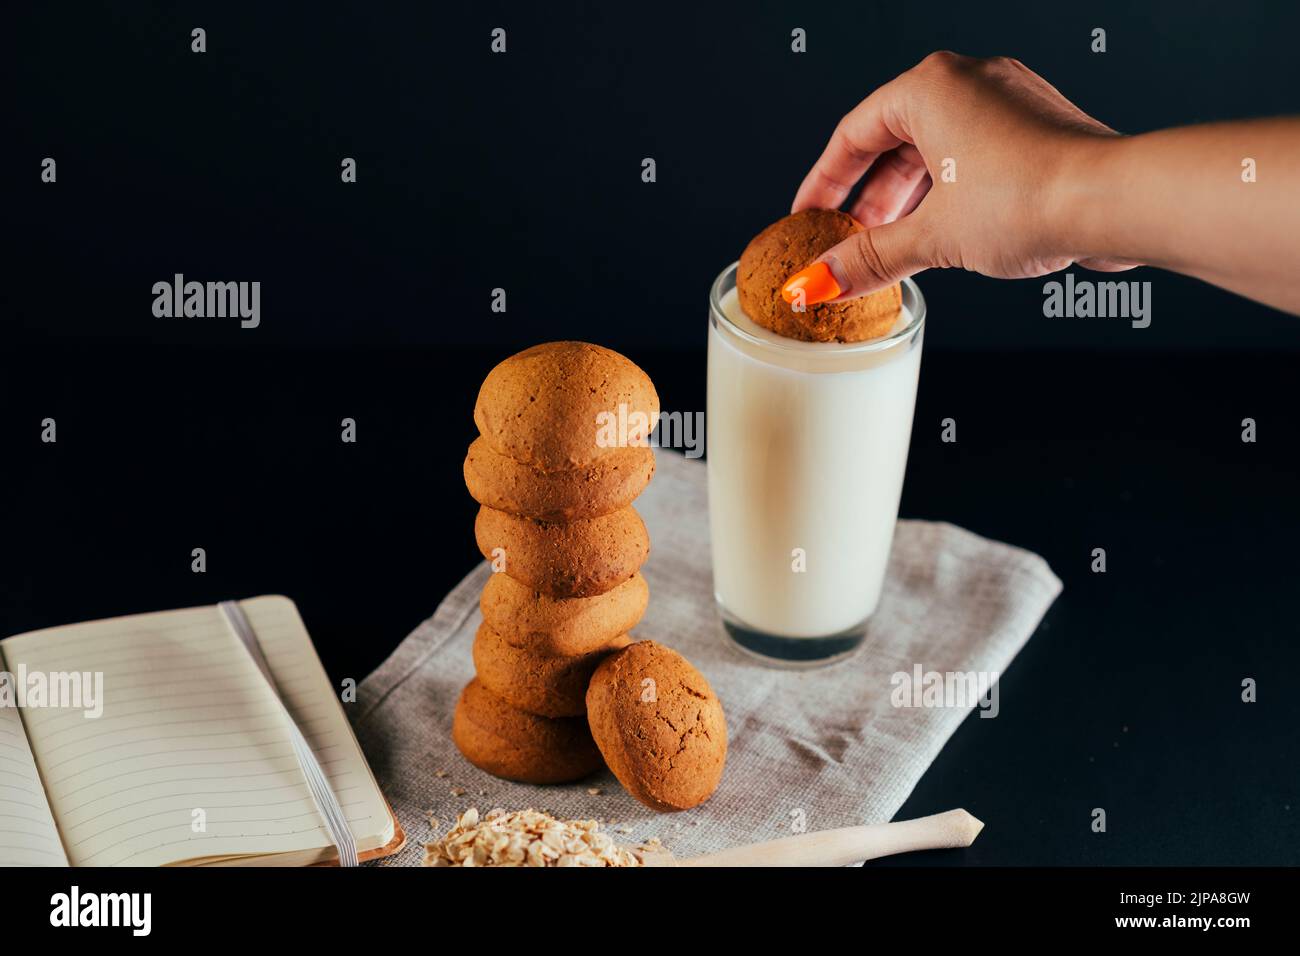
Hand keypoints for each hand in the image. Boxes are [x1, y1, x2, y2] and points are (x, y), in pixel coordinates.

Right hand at [788, 51, 1136, 301]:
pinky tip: (943, 238)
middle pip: (895, 143)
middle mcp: (970, 82)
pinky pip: (974, 160)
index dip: (824, 182)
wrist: (1114, 201)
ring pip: (937, 153)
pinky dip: (949, 197)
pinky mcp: (1038, 130)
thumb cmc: (1029, 196)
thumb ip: (868, 259)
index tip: (809, 216)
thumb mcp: (930, 236)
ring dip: (908, 204)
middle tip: (848, 242)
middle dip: (869, 200)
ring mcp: (1010, 103)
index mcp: (930, 87)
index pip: (854, 133)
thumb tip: (820, 282)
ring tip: (892, 249)